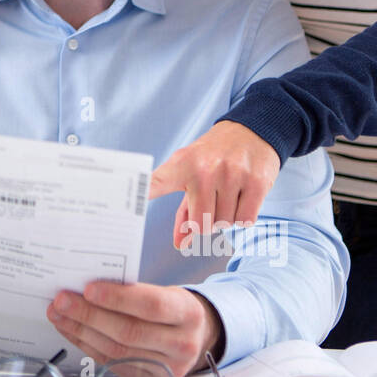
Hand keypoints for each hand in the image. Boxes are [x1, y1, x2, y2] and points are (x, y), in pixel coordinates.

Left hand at [47, 282, 222, 376]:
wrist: (193, 337)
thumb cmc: (172, 309)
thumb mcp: (165, 292)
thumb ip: (133, 289)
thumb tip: (85, 283)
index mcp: (188, 313)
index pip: (152, 305)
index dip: (118, 297)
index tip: (88, 288)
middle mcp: (182, 344)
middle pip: (129, 331)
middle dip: (89, 315)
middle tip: (62, 300)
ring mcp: (167, 368)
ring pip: (116, 350)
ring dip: (81, 330)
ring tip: (59, 313)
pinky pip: (111, 363)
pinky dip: (86, 344)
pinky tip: (71, 329)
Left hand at [149, 120, 280, 249]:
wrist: (250, 130)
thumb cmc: (213, 158)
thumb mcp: (192, 176)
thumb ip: (184, 212)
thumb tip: (180, 245)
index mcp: (181, 165)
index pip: (155, 184)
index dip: (141, 194)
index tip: (120, 202)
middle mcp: (204, 169)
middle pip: (201, 225)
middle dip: (207, 221)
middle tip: (213, 201)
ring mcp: (231, 175)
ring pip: (225, 224)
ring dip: (227, 217)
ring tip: (229, 193)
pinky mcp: (256, 182)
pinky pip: (245, 220)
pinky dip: (244, 216)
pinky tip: (243, 196)